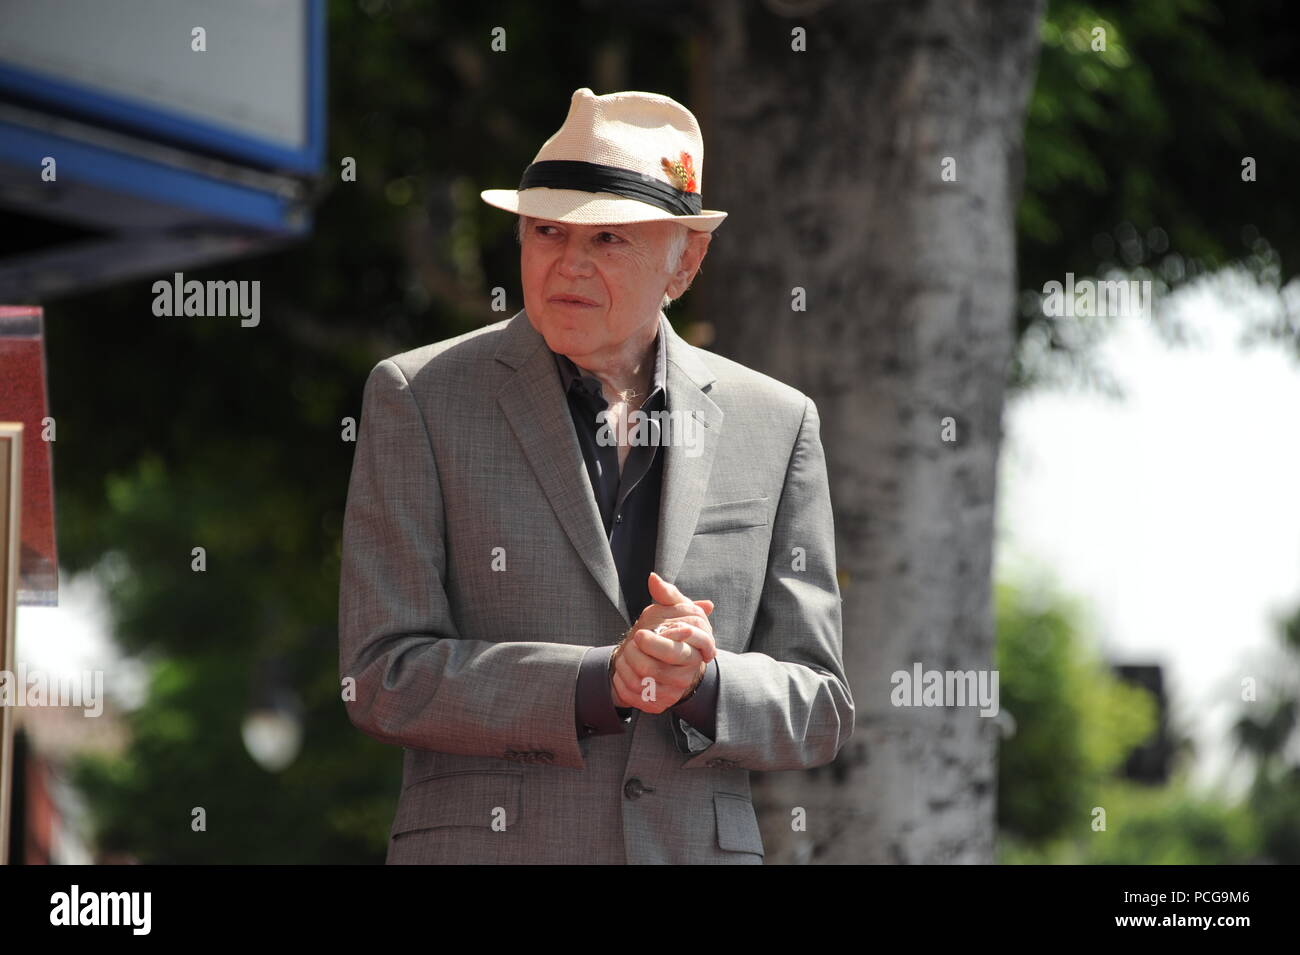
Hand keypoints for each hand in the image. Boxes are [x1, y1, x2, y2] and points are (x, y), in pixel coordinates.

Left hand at [611, 572, 715, 712]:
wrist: (664, 662)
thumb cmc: (669, 630)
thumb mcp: (671, 610)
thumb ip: (666, 594)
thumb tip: (653, 579)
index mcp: (699, 647)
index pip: (686, 646)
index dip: (663, 640)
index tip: (642, 633)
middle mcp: (691, 670)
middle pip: (659, 663)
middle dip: (640, 649)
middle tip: (635, 637)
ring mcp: (676, 689)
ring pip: (643, 677)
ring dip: (627, 661)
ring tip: (627, 651)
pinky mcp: (661, 703)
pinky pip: (634, 693)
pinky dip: (622, 679)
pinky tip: (623, 669)